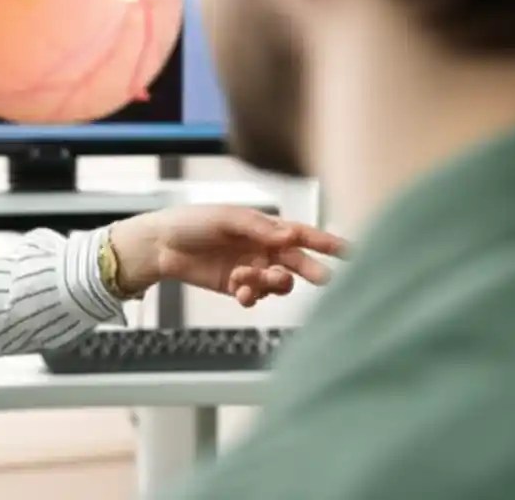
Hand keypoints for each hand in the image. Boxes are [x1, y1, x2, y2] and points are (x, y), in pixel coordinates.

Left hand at [108, 205, 345, 306]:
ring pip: (278, 282)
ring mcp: (252, 268)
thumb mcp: (226, 219)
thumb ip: (258, 228)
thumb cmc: (192, 222)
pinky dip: (252, 295)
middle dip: (311, 270)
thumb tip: (289, 235)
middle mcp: (264, 248)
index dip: (328, 242)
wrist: (161, 245)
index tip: (353, 251)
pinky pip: (256, 295)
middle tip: (324, 279)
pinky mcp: (237, 286)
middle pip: (298, 262)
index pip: (303, 234)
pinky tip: (241, 291)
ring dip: (270, 283)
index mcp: (265, 227)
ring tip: (249, 279)